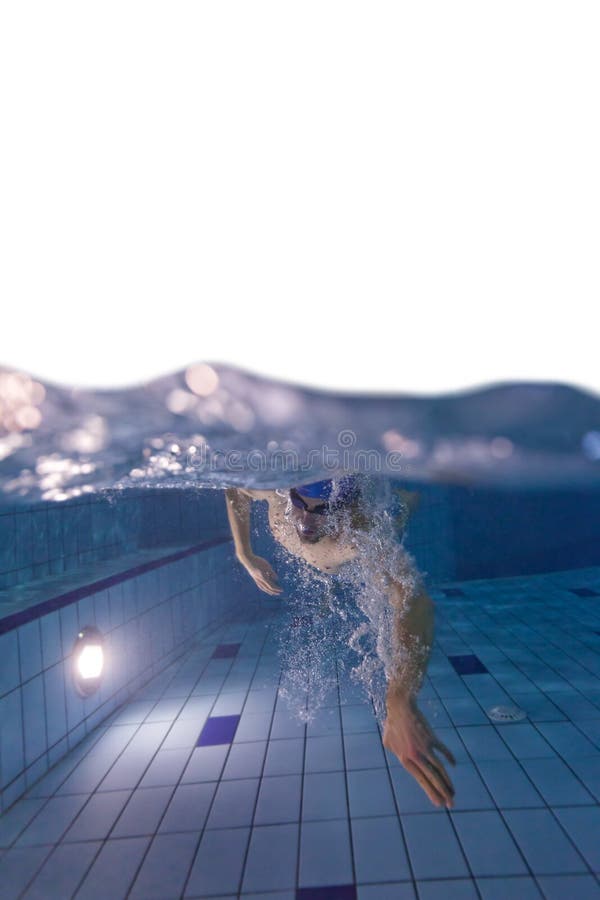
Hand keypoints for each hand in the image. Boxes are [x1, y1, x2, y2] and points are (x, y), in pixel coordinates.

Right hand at [241, 554, 282, 595]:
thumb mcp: (267, 565)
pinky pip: (260, 585)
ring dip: (268, 591)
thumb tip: (277, 579)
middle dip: (274, 591)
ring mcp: (256, 579)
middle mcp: (259, 580)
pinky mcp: (254, 578)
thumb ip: (272, 573)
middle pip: (267, 588)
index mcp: (263, 577)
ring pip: (263, 588)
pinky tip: (266, 588)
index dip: (277, 589)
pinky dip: (264, 588)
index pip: (271, 586)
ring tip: (272, 593)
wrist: (247, 559)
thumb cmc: (258, 561)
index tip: (282, 590)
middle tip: (279, 593)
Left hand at [383, 689, 455, 807]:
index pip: (421, 780)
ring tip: (453, 791)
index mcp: (405, 759)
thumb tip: (403, 760)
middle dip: (442, 793)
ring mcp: (425, 746)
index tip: (438, 803)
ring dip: (448, 781)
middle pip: (432, 778)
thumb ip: (396, 754)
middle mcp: (416, 755)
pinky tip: (453, 764)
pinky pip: (443, 750)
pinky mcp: (431, 737)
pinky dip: (449, 757)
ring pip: (439, 768)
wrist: (400, 707)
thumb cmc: (392, 724)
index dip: (431, 792)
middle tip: (450, 804)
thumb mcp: (388, 743)